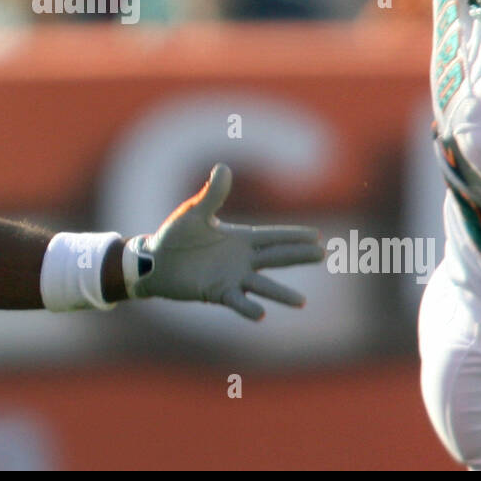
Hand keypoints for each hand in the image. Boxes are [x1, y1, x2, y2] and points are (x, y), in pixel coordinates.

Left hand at [125, 163, 325, 320]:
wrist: (155, 261)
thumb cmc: (176, 235)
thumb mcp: (195, 211)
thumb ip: (212, 194)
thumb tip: (223, 167)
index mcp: (240, 238)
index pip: (273, 236)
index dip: (294, 235)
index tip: (317, 235)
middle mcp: (241, 259)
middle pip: (276, 257)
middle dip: (299, 256)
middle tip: (325, 255)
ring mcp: (232, 277)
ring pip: (262, 285)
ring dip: (281, 293)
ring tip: (301, 301)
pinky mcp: (218, 293)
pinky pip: (237, 301)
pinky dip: (248, 308)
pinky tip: (261, 313)